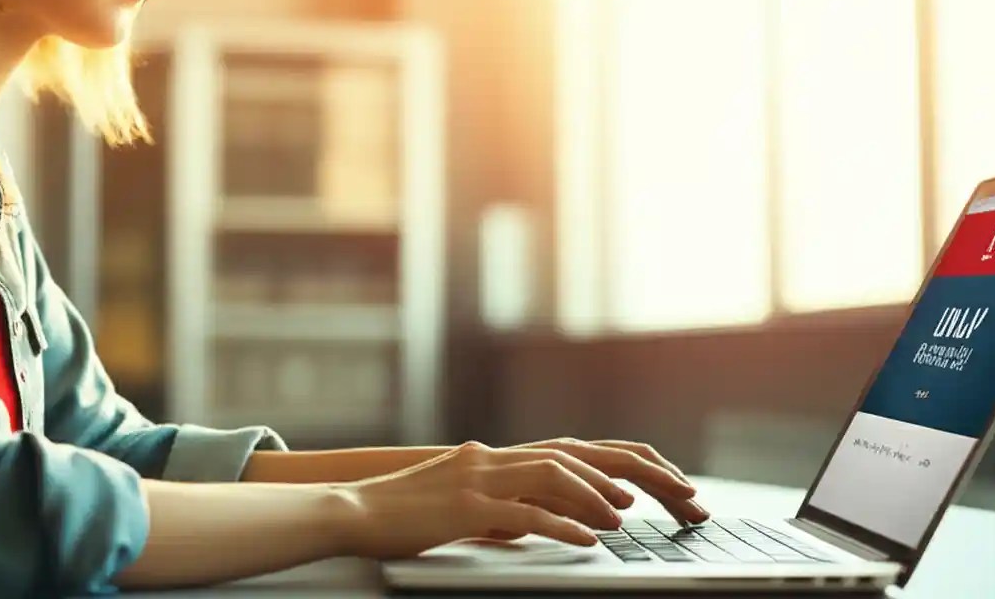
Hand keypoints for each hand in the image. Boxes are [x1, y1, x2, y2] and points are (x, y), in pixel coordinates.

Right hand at [335, 440, 695, 559]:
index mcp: (486, 457)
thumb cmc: (399, 514)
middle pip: (564, 459)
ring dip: (592, 497)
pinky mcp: (467, 507)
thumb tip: (525, 523)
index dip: (595, 469)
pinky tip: (586, 539)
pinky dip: (562, 526)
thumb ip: (492, 507)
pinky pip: (526, 514)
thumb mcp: (454, 503)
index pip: (554, 454)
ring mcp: (477, 480)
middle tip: (640, 499)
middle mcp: (488, 460)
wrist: (354, 511)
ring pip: (551, 478)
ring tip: (621, 517)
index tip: (629, 487)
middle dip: (607, 478)